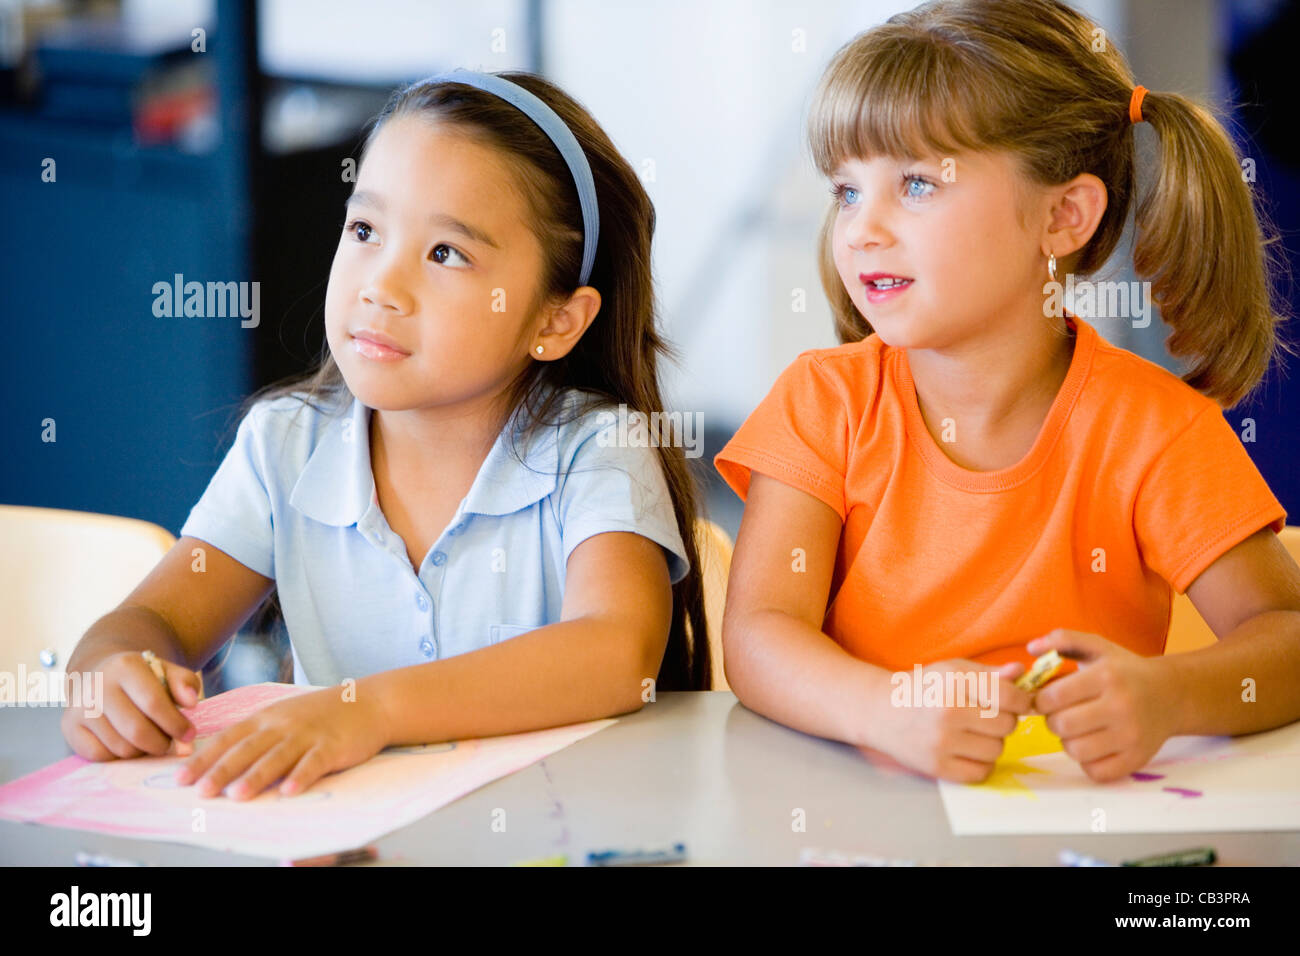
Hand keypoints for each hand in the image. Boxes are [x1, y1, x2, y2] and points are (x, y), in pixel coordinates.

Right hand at [61, 650, 199, 760]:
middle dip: (161, 743)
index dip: (176, 724)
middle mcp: (97, 686)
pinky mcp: (68, 726)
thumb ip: (184, 682)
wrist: (99, 672)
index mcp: (125, 666)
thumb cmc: (141, 677)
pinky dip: (120, 756)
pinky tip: (129, 743)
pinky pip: (100, 756)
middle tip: (172, 744)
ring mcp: (78, 707)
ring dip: (143, 751)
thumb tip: (191, 702)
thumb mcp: (166, 670)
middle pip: (136, 730)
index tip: (189, 734)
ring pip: (120, 747)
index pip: (153, 703)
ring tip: (152, 741)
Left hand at [174, 686, 390, 799]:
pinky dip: (301, 776)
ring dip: (257, 776)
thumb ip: (256, 736)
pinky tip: (289, 791)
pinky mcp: (333, 746)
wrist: (367, 703)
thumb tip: (219, 761)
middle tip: (202, 792)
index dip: (204, 758)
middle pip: (248, 749)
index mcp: (266, 718)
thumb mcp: (283, 716)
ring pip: (278, 757)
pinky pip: (315, 762)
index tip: (181, 779)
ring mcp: (308, 734)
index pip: (228, 738)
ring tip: (238, 796)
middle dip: (223, 770)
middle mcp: (283, 724)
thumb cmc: (321, 714)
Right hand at [869, 658, 1032, 782]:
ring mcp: (942, 742)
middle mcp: (949, 712)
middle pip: (1007, 725)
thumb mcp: (953, 669)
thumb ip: (988, 672)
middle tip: (985, 716)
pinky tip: (967, 749)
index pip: (1011, 697)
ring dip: (991, 742)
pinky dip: (980, 763)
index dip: (1021, 701)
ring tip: (973, 732)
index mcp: (955, 682)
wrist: (881, 711)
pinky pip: (982, 771)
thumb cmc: (923, 687)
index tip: (1016, 702)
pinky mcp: (937, 766)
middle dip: (1003, 720)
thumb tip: (1021, 673)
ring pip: (997, 750)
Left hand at [1029, 629, 1177, 781]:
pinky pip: (1095, 772)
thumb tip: (1031, 648)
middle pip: (1061, 725)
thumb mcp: (1097, 647)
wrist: (1171, 695)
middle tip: (1062, 714)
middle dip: (1053, 720)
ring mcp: (1131, 736)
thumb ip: (1063, 640)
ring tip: (1078, 730)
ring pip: (1075, 750)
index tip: (1048, 699)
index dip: (1041, 700)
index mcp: (1107, 676)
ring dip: (1068, 742)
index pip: (1053, 697)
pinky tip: (1094, 746)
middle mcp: (1121, 706)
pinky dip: (1087, 762)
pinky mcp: (1138, 759)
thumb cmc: (1124, 671)